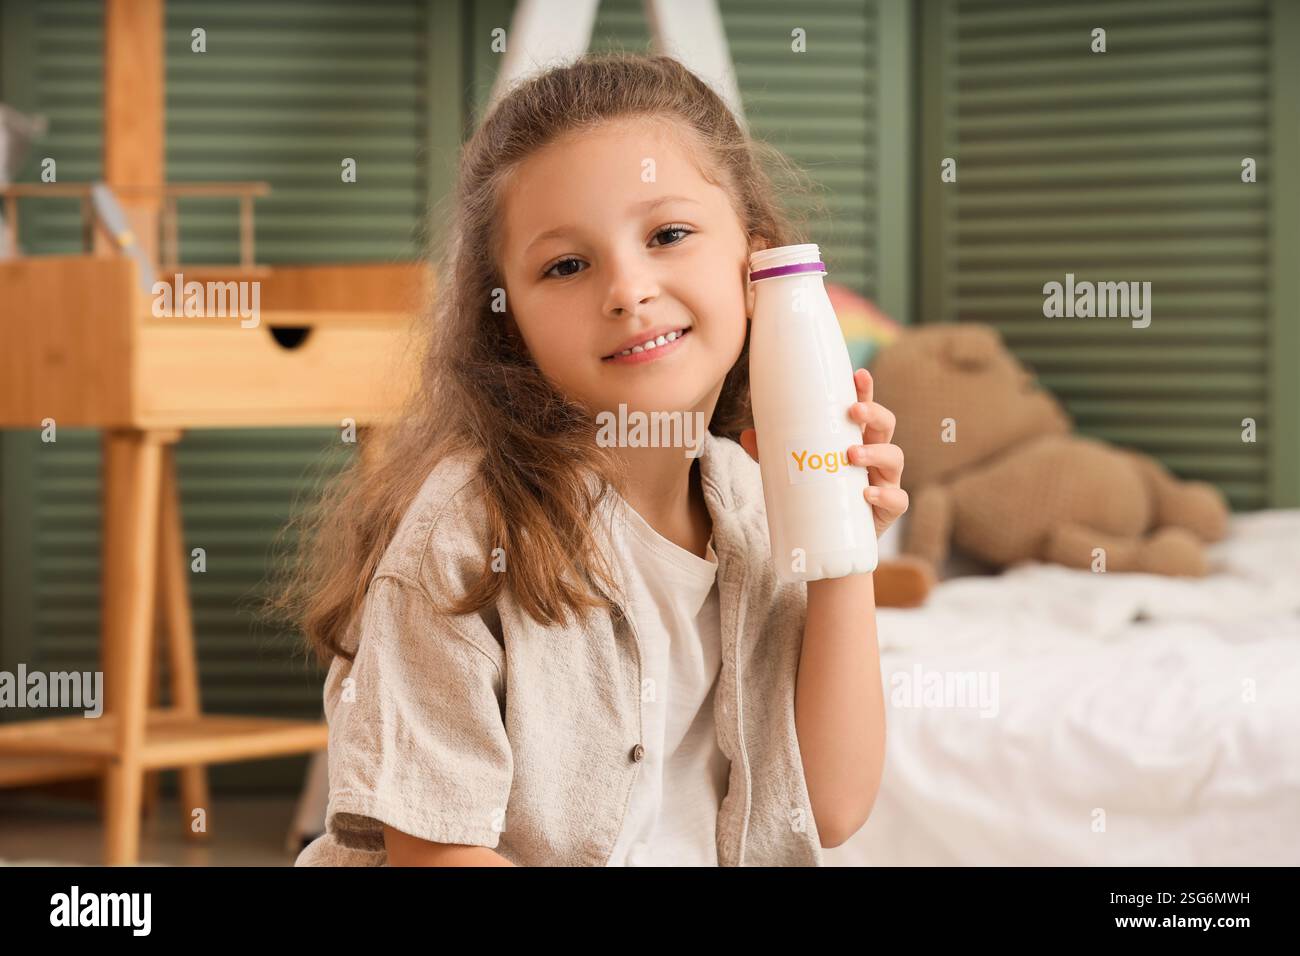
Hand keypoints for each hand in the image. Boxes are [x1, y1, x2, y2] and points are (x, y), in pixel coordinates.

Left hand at [740, 368, 907, 538]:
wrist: (830, 542)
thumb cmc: (817, 496)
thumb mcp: (793, 471)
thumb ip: (771, 453)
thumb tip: (747, 434)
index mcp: (857, 438)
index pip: (864, 409)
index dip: (865, 390)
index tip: (857, 375)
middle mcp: (876, 455)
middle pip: (886, 425)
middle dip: (874, 414)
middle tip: (853, 412)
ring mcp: (885, 481)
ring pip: (895, 457)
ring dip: (876, 452)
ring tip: (851, 453)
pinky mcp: (888, 511)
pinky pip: (897, 500)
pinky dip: (884, 495)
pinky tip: (867, 494)